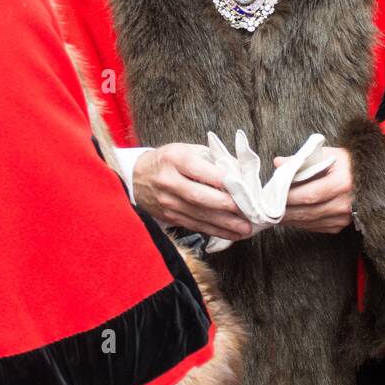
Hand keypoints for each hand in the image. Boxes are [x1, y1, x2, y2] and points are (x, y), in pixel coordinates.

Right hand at [133, 143, 253, 241]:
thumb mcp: (186, 150)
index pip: (199, 170)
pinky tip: (231, 234)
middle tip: (247, 212)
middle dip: (225, 206)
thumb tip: (238, 173)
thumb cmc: (168, 161)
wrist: (137, 177)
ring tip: (245, 228)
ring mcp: (168, 202)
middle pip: (199, 196)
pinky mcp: (170, 217)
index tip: (241, 186)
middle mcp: (169, 182)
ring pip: (199, 215)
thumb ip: (211, 159)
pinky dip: (215, 231)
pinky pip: (195, 226)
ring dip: (224, 224)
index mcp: (175, 159)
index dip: (221, 179)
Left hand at [272, 146, 353, 233]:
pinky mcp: (343, 224)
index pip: (310, 194)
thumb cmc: (349, 162)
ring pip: (311, 222)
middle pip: (308, 211)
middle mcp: (346, 203)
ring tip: (274, 214)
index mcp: (343, 182)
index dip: (289, 198)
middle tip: (267, 209)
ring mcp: (345, 217)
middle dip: (285, 211)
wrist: (373, 176)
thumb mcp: (328, 154)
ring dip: (291, 220)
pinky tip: (291, 218)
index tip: (272, 196)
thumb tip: (278, 164)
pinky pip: (317, 227)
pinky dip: (302, 223)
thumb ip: (302, 159)